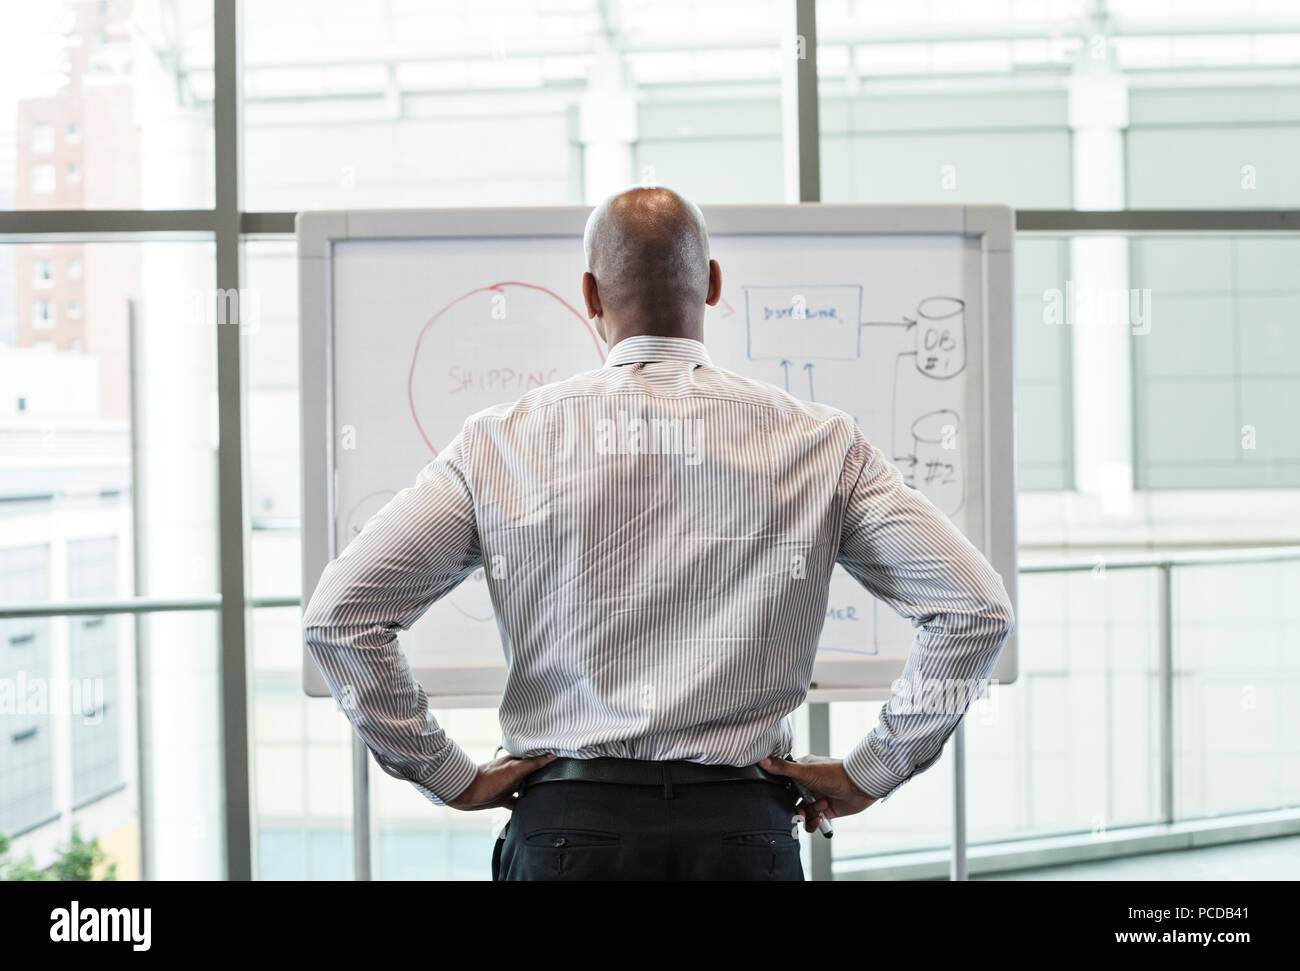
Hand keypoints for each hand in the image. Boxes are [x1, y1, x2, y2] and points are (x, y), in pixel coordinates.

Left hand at [445, 752, 557, 810]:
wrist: (465, 794)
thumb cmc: (489, 780)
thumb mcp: (513, 770)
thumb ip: (532, 763)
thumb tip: (552, 755)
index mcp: (516, 761)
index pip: (536, 757)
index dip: (548, 758)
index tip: (563, 760)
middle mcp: (513, 772)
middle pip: (532, 773)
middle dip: (544, 776)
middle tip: (560, 780)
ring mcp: (508, 785)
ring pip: (526, 788)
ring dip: (534, 791)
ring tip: (549, 796)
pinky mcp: (502, 798)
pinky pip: (516, 802)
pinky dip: (523, 805)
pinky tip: (531, 810)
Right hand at [759, 754, 877, 832]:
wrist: (859, 786)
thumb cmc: (833, 774)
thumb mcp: (805, 770)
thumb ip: (783, 768)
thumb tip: (762, 760)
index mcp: (802, 771)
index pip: (784, 782)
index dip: (781, 792)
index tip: (780, 799)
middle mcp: (808, 784)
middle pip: (792, 801)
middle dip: (794, 809)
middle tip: (799, 812)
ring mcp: (817, 797)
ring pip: (802, 813)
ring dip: (807, 816)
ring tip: (816, 813)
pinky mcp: (826, 810)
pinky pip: (814, 821)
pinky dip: (815, 823)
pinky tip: (821, 819)